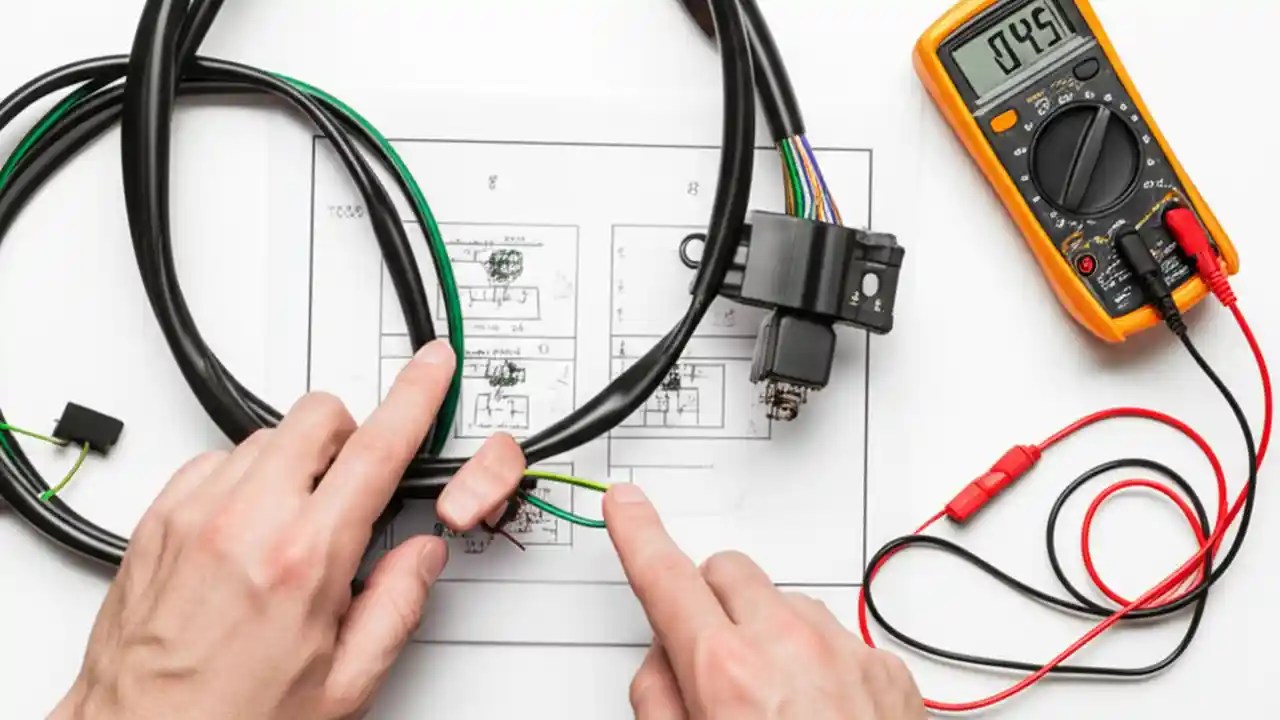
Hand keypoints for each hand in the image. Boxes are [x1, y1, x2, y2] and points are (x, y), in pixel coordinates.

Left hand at [52, 340, 526, 719]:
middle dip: (350, 435)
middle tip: (354, 486)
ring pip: (265, 434)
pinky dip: (244, 477)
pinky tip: (250, 528)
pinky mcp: (157, 518)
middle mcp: (245, 523)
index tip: (431, 367)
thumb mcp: (345, 683)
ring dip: (295, 462)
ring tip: (296, 524)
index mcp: (304, 560)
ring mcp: (193, 514)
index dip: (415, 397)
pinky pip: (214, 459)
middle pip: (317, 417)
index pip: (377, 450)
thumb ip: (398, 606)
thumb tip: (422, 555)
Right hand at [604, 483, 925, 719]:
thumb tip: (664, 660)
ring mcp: (847, 656)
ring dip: (767, 631)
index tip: (627, 507)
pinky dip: (818, 659)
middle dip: (708, 597)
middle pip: (730, 571)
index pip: (666, 577)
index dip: (639, 535)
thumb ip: (659, 699)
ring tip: (770, 704)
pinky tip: (817, 715)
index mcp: (728, 673)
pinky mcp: (888, 673)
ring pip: (786, 603)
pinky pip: (837, 637)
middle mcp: (791, 649)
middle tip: (704, 651)